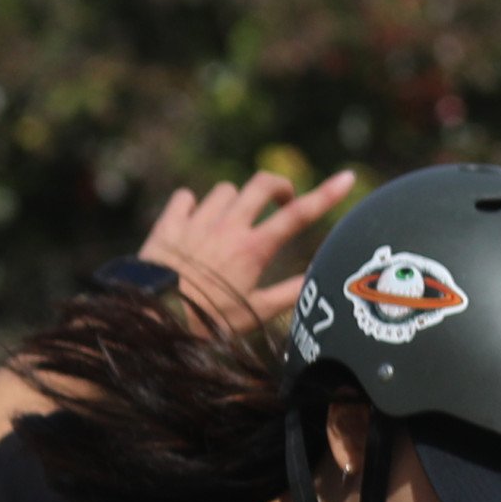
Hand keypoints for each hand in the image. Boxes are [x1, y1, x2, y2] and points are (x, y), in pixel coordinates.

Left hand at [138, 167, 357, 331]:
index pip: (297, 215)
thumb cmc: (206, 323)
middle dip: (277, 186)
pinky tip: (191, 223)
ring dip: (232, 203)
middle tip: (281, 199)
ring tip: (229, 225)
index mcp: (253, 249)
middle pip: (262, 184)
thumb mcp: (252, 315)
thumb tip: (317, 279)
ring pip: (224, 191)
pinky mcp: (170, 223)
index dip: (326, 196)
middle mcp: (228, 226)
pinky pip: (186, 198)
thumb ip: (287, 295)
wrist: (154, 317)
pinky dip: (192, 207)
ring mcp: (198, 221)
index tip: (347, 178)